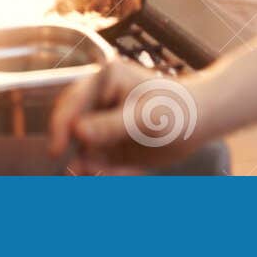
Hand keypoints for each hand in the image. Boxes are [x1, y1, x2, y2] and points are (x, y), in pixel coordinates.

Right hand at [49, 59, 207, 172]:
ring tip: (85, 176)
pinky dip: (96, 168)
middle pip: (70, 121)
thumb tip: (77, 132)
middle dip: (66, 144)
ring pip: (80, 143)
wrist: (200, 122)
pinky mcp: (110, 142)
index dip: (60, 125)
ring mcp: (103, 121)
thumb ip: (111, 126)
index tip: (57, 149)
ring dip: (79, 160)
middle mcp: (99, 99)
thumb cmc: (176, 110)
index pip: (73, 102)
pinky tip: (103, 176)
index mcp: (105, 80)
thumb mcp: (145, 118)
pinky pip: (96, 158)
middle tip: (68, 167)